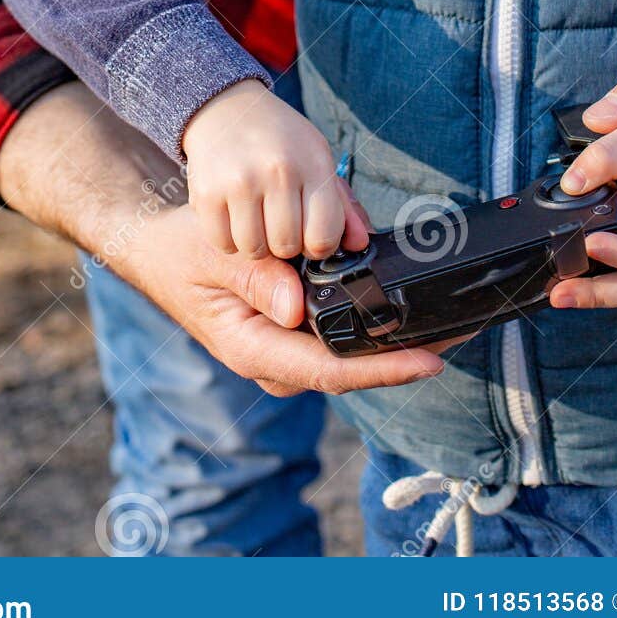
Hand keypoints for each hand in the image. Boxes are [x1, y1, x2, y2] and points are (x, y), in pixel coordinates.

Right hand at [120, 201, 447, 396]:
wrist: (157, 247)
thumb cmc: (182, 250)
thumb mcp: (214, 255)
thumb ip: (255, 277)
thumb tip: (295, 307)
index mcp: (254, 348)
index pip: (329, 370)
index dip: (383, 369)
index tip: (429, 361)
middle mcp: (273, 360)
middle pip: (349, 369)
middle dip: (404, 356)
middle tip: (459, 333)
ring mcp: (283, 351)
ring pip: (348, 356)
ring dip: (394, 342)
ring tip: (449, 322)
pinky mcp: (291, 334)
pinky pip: (338, 337)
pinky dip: (372, 325)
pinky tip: (406, 309)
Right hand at [181, 78, 365, 259]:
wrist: (225, 108)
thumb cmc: (278, 138)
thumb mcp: (316, 157)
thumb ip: (341, 205)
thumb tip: (360, 244)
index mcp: (312, 162)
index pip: (324, 236)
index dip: (318, 245)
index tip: (309, 234)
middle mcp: (278, 171)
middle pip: (287, 247)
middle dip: (285, 243)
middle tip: (278, 220)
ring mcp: (240, 182)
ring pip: (255, 250)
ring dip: (256, 243)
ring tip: (256, 217)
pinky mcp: (207, 193)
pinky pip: (223, 243)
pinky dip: (228, 239)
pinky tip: (233, 216)